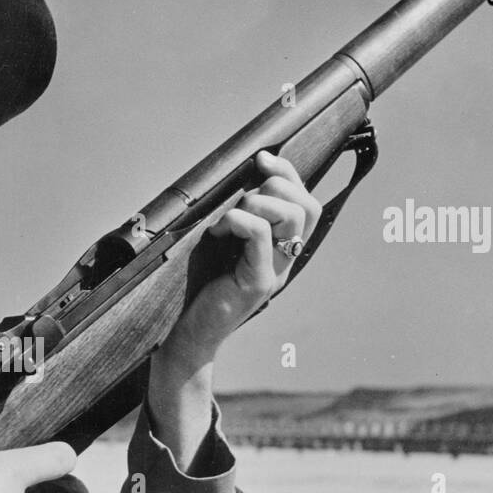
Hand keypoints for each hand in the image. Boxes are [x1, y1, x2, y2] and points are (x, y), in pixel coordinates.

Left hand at [146, 150, 321, 466]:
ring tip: (229, 216)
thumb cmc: (195, 287)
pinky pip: (260, 235)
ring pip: (291, 217)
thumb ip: (234, 216)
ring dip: (258, 201)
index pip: (306, 203)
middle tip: (247, 188)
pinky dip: (238, 220)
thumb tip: (236, 178)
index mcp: (280, 249)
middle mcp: (285, 261)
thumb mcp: (219, 243)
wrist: (184, 334)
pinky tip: (217, 231)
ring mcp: (274, 272)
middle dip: (279, 183)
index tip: (262, 159)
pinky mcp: (257, 282)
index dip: (290, 175)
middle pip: (307, 207)